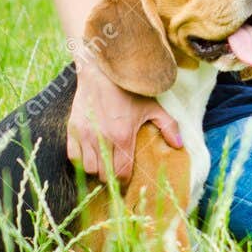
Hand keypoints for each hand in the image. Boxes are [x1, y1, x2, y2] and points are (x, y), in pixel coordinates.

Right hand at [67, 57, 181, 183]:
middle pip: (104, 174)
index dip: (125, 180)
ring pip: (88, 168)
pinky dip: (81, 160)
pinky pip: (73, 157)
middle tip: (115, 172)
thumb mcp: (152, 106)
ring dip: (97, 169)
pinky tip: (90, 154)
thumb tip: (179, 145)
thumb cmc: (129, 90)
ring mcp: (85, 135)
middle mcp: (102, 139)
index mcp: (122, 136)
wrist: (102, 71)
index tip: (127, 179)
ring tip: (104, 163)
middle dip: (111, 177)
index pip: (122, 173)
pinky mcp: (72, 129)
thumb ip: (168, 126)